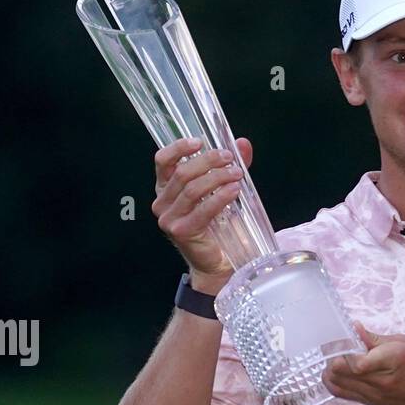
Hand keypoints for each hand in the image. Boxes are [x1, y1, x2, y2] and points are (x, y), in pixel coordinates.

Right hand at [152, 135, 252, 291]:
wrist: (218, 262)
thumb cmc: (217, 227)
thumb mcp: (220, 190)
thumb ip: (228, 167)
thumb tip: (242, 144)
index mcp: (165, 189)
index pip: (163, 161)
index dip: (179, 148)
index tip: (200, 141)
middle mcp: (162, 203)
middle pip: (183, 173)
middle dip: (208, 161)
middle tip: (230, 159)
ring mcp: (169, 219)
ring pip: (192, 189)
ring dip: (217, 178)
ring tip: (237, 174)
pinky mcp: (181, 231)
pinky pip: (203, 209)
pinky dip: (221, 197)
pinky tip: (234, 191)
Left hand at [322, 323, 404, 404]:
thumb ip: (376, 339)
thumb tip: (354, 328)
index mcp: (392, 360)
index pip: (354, 359)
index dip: (344, 348)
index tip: (343, 340)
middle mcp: (380, 382)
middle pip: (339, 372)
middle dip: (333, 357)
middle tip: (336, 349)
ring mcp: (374, 397)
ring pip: (336, 384)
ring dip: (332, 371)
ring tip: (337, 360)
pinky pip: (344, 394)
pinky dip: (336, 382)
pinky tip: (339, 373)